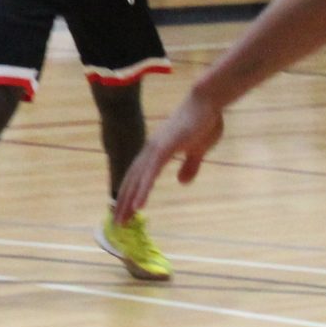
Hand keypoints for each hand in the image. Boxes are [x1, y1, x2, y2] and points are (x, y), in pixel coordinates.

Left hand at [117, 90, 224, 221]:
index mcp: (156, 151)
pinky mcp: (165, 147)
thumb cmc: (204, 122)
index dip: (130, 195)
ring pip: (137, 179)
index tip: (125, 213)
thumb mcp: (197, 150)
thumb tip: (182, 182)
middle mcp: (151, 150)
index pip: (138, 177)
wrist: (208, 102)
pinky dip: (143, 190)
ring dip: (129, 200)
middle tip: (117, 224)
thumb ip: (189, 165)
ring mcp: (156, 148)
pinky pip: (150, 173)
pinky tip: (138, 205)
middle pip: (131, 180)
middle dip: (123, 202)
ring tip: (123, 220)